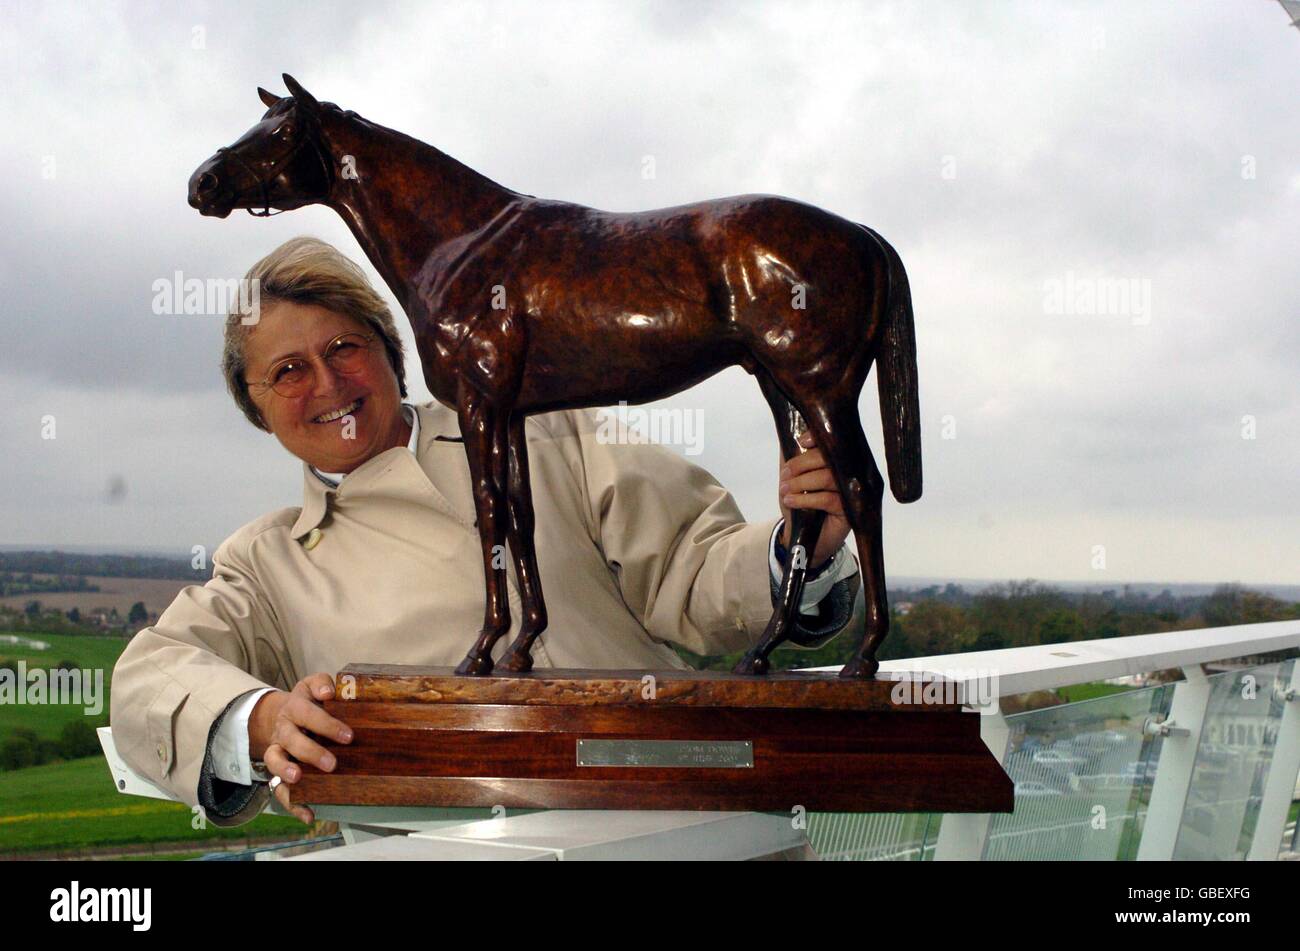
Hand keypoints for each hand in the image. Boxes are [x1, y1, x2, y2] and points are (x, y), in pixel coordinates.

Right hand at [249, 672, 352, 824]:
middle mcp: (283, 730)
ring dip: (286, 772)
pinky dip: (292, 804)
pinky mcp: (277, 771)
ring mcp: (278, 750)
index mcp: (294, 708)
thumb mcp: (312, 686)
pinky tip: (308, 815)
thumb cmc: (307, 702)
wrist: (281, 714)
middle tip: (332, 763)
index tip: (348, 736)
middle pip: (291, 740)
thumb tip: (330, 692)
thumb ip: (321, 684)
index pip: (308, 714)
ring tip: (298, 780)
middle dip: (310, 752)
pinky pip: (280, 789)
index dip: (326, 724)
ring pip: (274, 761)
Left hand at [778, 430, 850, 567]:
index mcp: (836, 462)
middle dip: (802, 464)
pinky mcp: (849, 511)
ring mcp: (851, 492)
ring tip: (785, 490)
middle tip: (785, 475)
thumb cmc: (800, 504)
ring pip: (828, 478)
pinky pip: (828, 499)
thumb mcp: (791, 479)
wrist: (803, 537)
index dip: (819, 438)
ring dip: (801, 482)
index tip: (801, 442)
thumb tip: (786, 434)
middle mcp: (848, 474)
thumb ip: (790, 458)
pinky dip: (805, 498)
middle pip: (829, 458)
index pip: (834, 442)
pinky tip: (790, 501)